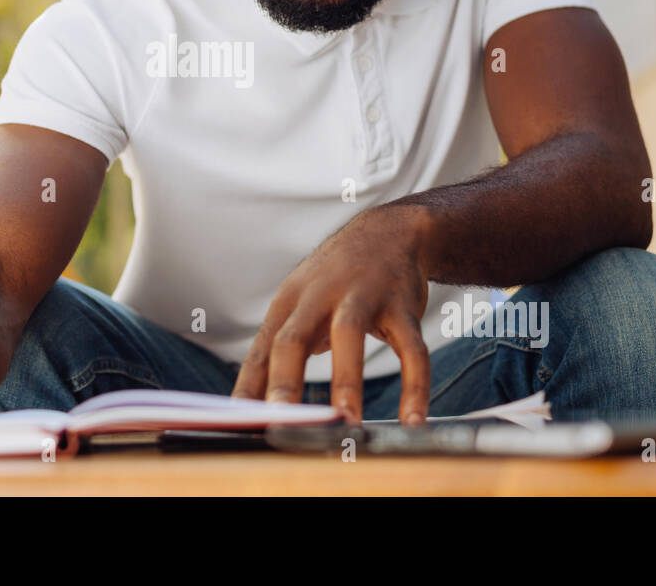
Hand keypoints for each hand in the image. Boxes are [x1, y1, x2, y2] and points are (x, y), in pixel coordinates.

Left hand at [232, 203, 431, 423]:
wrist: (389, 231)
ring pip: (349, 336)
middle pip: (294, 337)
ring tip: (347, 423)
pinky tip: (413, 420)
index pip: (263, 347)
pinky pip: (411, 348)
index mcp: (290, 301)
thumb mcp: (300, 305)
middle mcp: (320, 295)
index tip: (240, 420)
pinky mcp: (403, 305)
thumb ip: (278, 352)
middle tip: (280, 419)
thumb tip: (248, 405)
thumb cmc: (334, 283)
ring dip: (346, 381)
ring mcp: (363, 296)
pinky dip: (414, 385)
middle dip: (285, 379)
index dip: (250, 384)